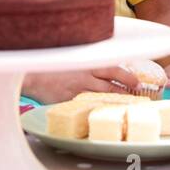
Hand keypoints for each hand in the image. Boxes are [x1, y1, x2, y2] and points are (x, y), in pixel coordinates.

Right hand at [22, 67, 139, 104]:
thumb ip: (87, 62)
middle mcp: (85, 77)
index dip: (128, 77)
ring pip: (102, 99)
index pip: (114, 70)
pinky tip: (103, 113)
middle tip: (137, 97)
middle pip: (112, 87)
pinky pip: (87, 107)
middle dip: (126, 93)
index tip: (137, 82)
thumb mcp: (72, 57)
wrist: (31, 74)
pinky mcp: (69, 103)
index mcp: (86, 64)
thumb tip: (104, 66)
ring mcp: (77, 92)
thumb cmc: (51, 64)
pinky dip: (97, 109)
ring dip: (115, 103)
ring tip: (125, 106)